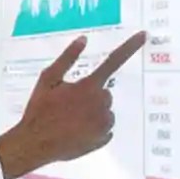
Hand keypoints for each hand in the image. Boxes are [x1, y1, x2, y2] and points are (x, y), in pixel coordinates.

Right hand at [0, 31, 145, 178]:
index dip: (130, 47)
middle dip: (91, 95)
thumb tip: (83, 39)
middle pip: (104, 92)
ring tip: (70, 119)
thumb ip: (67, 59)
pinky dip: (94, 128)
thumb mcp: (47, 80)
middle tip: (68, 103)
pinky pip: (104, 128)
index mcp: (89, 86)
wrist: (34, 143)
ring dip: (93, 112)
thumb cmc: (39, 110)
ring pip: (105, 111)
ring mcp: (104, 123)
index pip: (113, 61)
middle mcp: (101, 103)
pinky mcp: (103, 138)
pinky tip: (76, 130)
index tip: (144, 35)